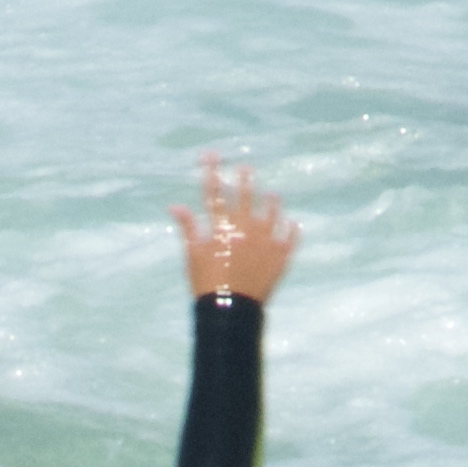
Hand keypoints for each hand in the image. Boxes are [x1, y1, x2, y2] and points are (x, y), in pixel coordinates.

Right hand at [172, 154, 297, 302]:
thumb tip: (174, 205)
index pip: (214, 193)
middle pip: (246, 197)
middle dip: (244, 180)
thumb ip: (187, 228)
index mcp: (222, 228)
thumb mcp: (192, 255)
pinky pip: (290, 239)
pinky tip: (293, 224)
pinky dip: (292, 231)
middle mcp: (246, 229)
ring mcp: (266, 241)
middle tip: (246, 167)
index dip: (212, 172)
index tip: (211, 154)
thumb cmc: (207, 284)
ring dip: (272, 203)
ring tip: (273, 194)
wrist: (230, 312)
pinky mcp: (280, 257)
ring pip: (273, 213)